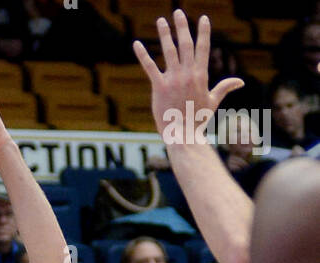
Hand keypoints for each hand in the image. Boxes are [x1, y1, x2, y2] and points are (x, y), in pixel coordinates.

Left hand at [133, 11, 243, 147]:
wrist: (183, 136)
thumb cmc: (198, 120)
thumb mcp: (214, 102)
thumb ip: (225, 87)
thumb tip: (240, 82)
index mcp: (201, 75)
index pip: (203, 48)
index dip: (203, 32)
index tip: (203, 18)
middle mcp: (187, 74)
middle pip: (185, 44)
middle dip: (182, 26)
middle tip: (177, 12)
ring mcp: (173, 79)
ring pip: (168, 51)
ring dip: (164, 34)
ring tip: (160, 20)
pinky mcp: (159, 87)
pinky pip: (150, 67)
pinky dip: (142, 55)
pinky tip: (136, 43)